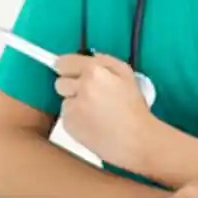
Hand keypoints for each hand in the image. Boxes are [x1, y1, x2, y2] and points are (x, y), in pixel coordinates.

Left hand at [54, 52, 155, 169]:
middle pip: (60, 82)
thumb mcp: (126, 74)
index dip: (67, 67)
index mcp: (95, 72)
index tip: (68, 72)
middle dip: (71, 87)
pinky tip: (93, 123)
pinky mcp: (69, 125)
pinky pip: (66, 116)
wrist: (137, 141)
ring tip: (95, 112)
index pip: (64, 62)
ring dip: (75, 104)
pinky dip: (76, 119)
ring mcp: (72, 107)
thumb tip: (87, 56)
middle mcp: (80, 87)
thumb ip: (104, 60)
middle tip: (90, 96)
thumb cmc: (134, 107)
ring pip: (64, 100)